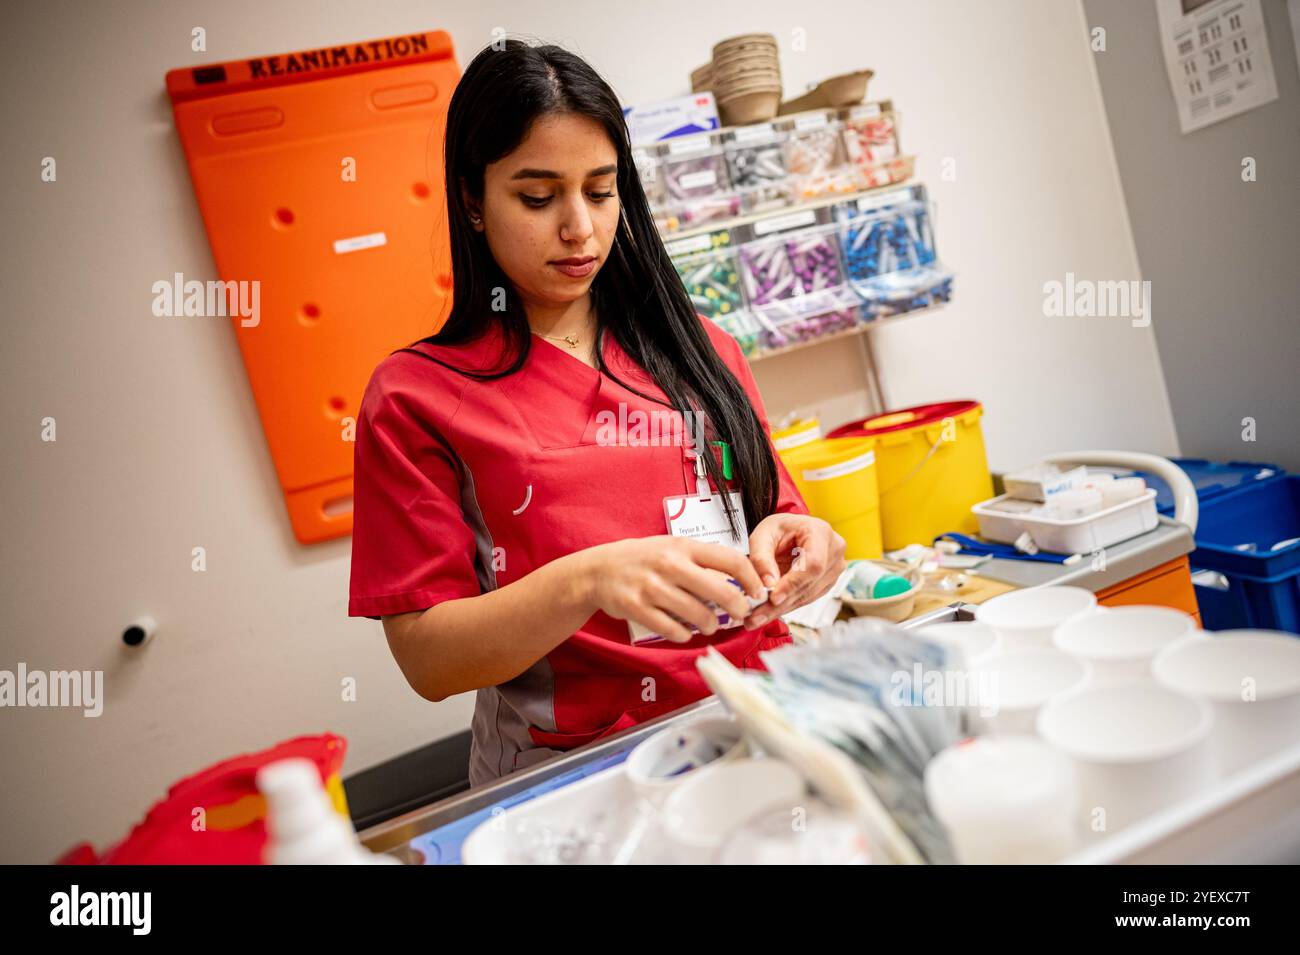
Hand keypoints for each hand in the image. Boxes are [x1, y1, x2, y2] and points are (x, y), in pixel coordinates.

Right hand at [578, 536, 765, 643]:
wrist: (598, 570)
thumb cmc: (643, 558)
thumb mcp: (672, 547)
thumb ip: (701, 560)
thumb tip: (740, 578)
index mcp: (683, 546)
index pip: (730, 560)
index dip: (751, 578)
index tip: (758, 591)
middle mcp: (670, 565)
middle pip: (721, 591)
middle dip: (737, 608)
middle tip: (740, 614)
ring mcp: (653, 587)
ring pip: (699, 615)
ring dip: (711, 624)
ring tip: (710, 624)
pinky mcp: (638, 608)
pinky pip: (674, 630)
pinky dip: (684, 634)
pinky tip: (684, 630)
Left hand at [743, 514, 846, 628]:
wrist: (789, 532)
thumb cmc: (779, 529)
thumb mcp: (763, 534)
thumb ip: (762, 557)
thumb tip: (768, 584)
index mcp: (821, 532)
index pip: (813, 564)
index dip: (793, 583)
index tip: (773, 597)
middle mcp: (833, 551)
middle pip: (810, 584)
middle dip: (780, 602)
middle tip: (755, 616)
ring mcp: (834, 569)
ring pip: (807, 596)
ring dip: (780, 609)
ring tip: (755, 618)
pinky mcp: (826, 583)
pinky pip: (806, 599)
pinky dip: (785, 607)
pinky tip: (766, 614)